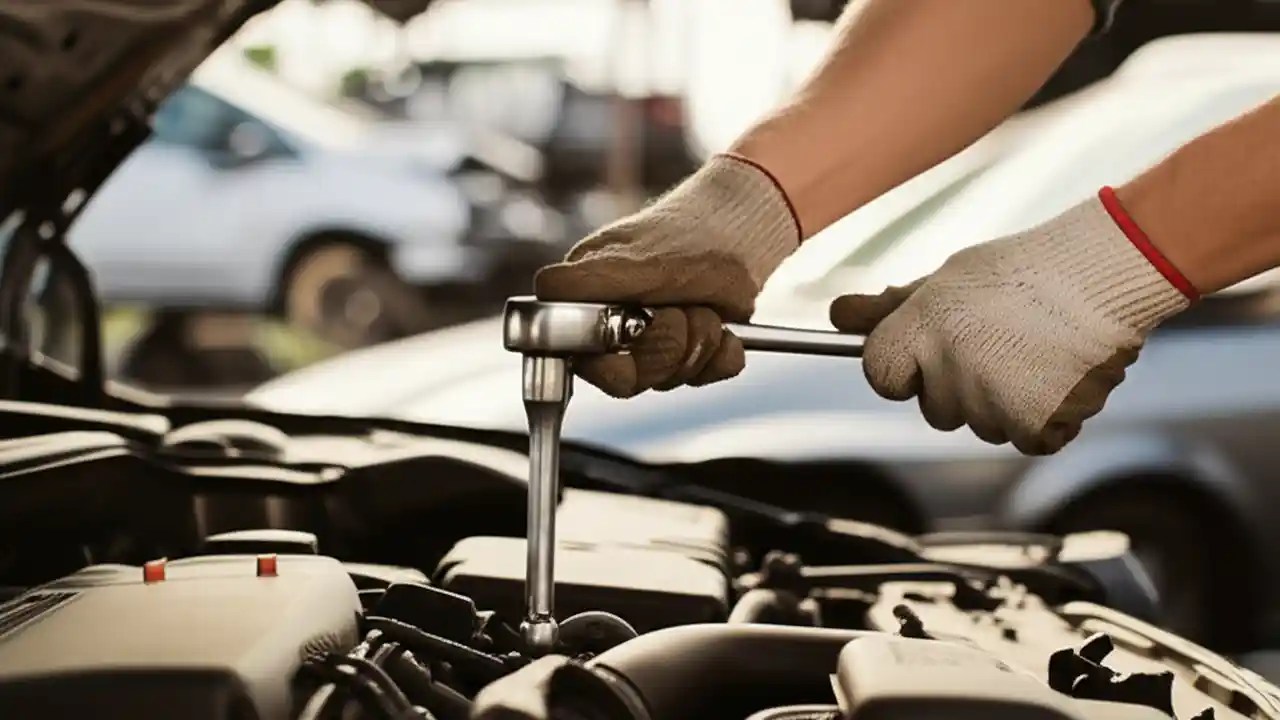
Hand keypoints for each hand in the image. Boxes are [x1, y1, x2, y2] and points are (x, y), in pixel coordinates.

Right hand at [535, 155, 798, 396]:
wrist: (741, 231)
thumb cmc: (680, 235)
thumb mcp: (625, 260)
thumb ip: (580, 282)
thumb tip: (543, 293)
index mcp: (590, 306)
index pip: (579, 362)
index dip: (607, 361)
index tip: (628, 332)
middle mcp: (618, 330)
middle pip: (628, 381)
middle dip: (663, 347)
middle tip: (676, 310)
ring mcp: (658, 343)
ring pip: (670, 379)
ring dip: (696, 342)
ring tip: (702, 306)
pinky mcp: (696, 352)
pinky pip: (708, 376)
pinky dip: (723, 353)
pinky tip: (725, 325)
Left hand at [829, 192, 1192, 453]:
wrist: (1104, 272)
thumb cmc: (1021, 272)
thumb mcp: (947, 280)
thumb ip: (890, 308)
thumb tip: (838, 316)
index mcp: (919, 331)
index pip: (880, 375)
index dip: (904, 369)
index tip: (928, 355)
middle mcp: (947, 371)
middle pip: (934, 409)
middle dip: (959, 387)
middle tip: (1000, 343)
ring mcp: (990, 403)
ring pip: (983, 425)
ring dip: (1004, 403)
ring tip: (1035, 352)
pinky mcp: (1035, 426)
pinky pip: (1030, 439)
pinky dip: (1047, 418)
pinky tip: (1058, 374)